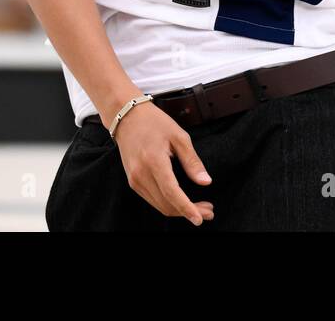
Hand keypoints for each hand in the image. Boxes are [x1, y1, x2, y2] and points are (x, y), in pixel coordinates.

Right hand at [110, 102, 213, 225]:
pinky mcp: (133, 181)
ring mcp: (134, 180)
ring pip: (159, 205)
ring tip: (199, 208)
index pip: (172, 193)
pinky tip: (181, 201)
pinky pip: (152, 199)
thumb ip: (192, 161)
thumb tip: (205, 182)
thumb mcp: (179, 136)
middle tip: (208, 212)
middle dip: (188, 212)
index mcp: (154, 161)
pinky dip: (168, 204)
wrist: (126, 117)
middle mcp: (141, 174)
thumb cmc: (154, 122)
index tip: (200, 218)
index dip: (187, 208)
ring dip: (179, 210)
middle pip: (167, 204)